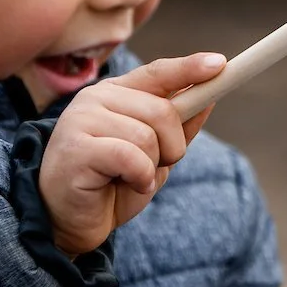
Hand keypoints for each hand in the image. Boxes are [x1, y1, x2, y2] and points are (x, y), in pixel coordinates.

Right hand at [39, 52, 224, 256]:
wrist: (66, 222)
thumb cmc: (110, 185)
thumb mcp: (154, 155)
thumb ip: (178, 127)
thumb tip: (208, 100)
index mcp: (116, 94)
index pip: (158, 72)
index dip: (189, 68)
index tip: (220, 64)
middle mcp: (96, 98)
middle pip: (163, 110)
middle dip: (173, 146)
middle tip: (155, 165)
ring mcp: (82, 119)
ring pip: (148, 136)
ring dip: (152, 165)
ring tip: (131, 177)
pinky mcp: (76, 147)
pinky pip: (131, 156)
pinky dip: (139, 176)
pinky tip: (123, 184)